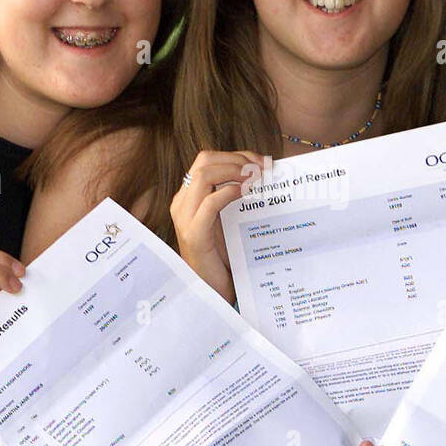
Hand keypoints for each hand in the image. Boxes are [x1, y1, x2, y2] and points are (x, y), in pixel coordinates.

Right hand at [169, 150, 265, 302]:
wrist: (211, 291)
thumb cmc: (223, 257)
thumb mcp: (228, 221)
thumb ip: (236, 198)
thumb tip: (263, 174)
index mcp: (188, 197)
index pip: (207, 160)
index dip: (236, 155)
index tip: (262, 162)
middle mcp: (182, 203)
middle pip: (204, 160)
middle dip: (237, 158)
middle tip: (262, 169)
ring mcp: (185, 218)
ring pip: (204, 175)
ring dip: (235, 171)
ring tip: (256, 179)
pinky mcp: (194, 235)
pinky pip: (210, 203)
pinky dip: (230, 191)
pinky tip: (247, 193)